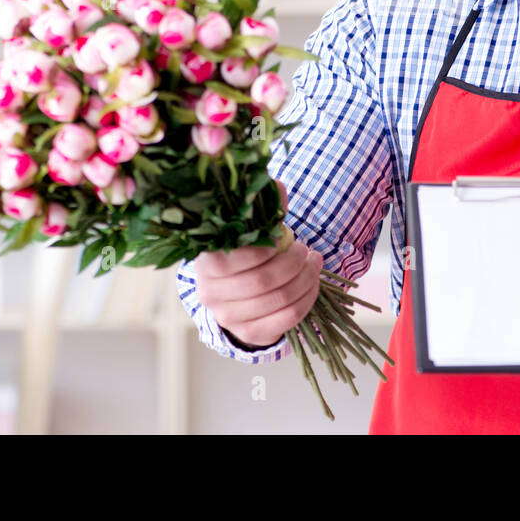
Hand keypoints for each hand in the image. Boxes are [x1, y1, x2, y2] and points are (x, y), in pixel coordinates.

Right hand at [192, 180, 323, 348]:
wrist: (237, 294)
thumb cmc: (246, 254)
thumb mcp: (249, 230)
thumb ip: (262, 208)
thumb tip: (276, 186)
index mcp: (206, 264)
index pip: (232, 260)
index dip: (265, 250)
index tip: (285, 238)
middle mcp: (211, 294)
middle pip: (262, 282)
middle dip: (294, 263)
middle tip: (306, 251)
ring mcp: (229, 318)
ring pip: (279, 300)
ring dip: (306, 279)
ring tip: (313, 264)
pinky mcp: (251, 334)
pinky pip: (289, 319)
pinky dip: (308, 299)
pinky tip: (312, 284)